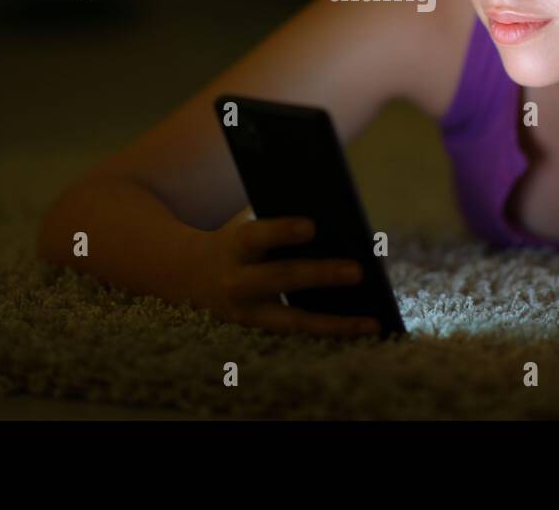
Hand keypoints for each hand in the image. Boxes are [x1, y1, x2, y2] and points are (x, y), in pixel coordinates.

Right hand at [191, 207, 381, 337]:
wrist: (186, 276)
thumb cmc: (233, 241)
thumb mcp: (244, 226)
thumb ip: (277, 223)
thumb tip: (336, 221)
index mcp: (234, 247)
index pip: (257, 236)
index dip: (282, 232)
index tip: (312, 226)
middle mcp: (238, 283)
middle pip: (281, 278)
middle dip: (320, 275)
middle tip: (358, 271)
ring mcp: (247, 314)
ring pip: (293, 322)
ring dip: (335, 325)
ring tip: (371, 323)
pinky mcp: (258, 333)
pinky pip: (298, 336)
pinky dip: (330, 334)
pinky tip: (361, 331)